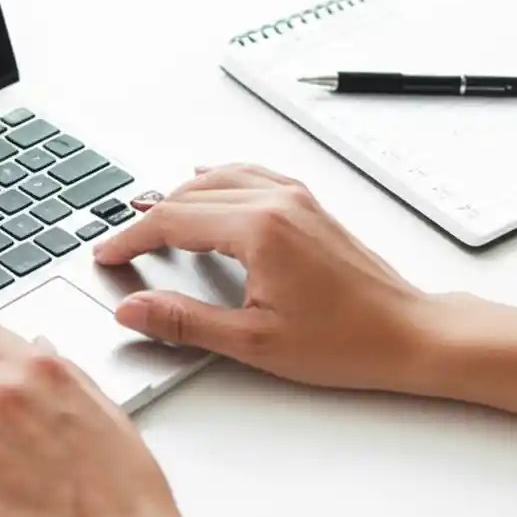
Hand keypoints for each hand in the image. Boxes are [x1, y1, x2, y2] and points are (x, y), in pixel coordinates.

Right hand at [95, 164, 430, 392]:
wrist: (409, 335)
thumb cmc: (347, 341)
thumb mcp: (253, 342)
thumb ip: (184, 322)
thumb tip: (134, 309)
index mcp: (260, 230)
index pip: (172, 221)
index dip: (130, 239)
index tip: (107, 256)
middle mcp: (277, 202)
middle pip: (189, 195)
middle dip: (147, 219)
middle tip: (121, 247)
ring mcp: (295, 200)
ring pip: (218, 178)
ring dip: (177, 196)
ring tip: (149, 219)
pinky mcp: (308, 206)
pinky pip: (250, 175)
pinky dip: (216, 179)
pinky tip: (206, 184)